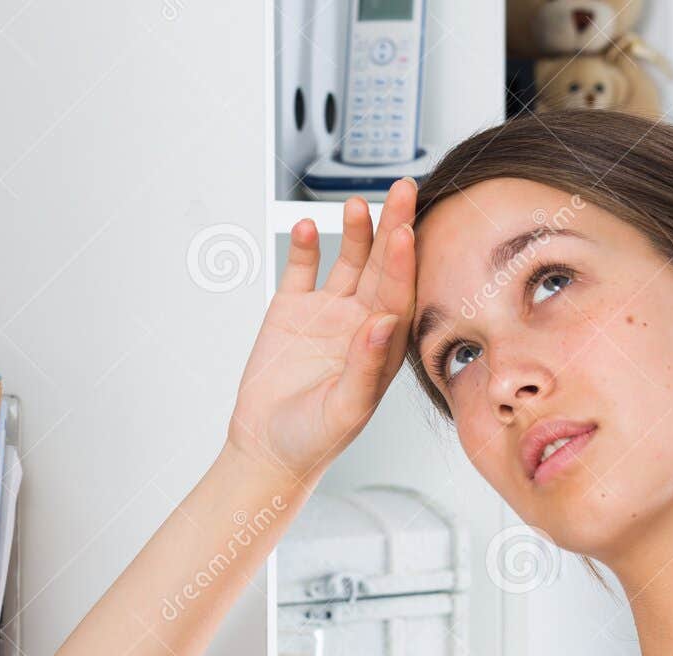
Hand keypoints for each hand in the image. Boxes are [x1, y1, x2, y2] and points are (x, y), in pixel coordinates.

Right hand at [226, 179, 417, 480]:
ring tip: (357, 204)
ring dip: (355, 231)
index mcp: (384, 347)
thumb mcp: (344, 409)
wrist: (267, 448)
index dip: (403, 264)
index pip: (400, 296)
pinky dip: (304, 246)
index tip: (405, 233)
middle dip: (392, 228)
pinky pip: (302, 269)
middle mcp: (362, 323)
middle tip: (403, 190)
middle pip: (383, 268)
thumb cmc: (313, 440)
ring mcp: (328, 313)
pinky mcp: (292, 309)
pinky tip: (307, 226)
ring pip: (349, 261)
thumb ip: (366, 366)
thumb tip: (382, 322)